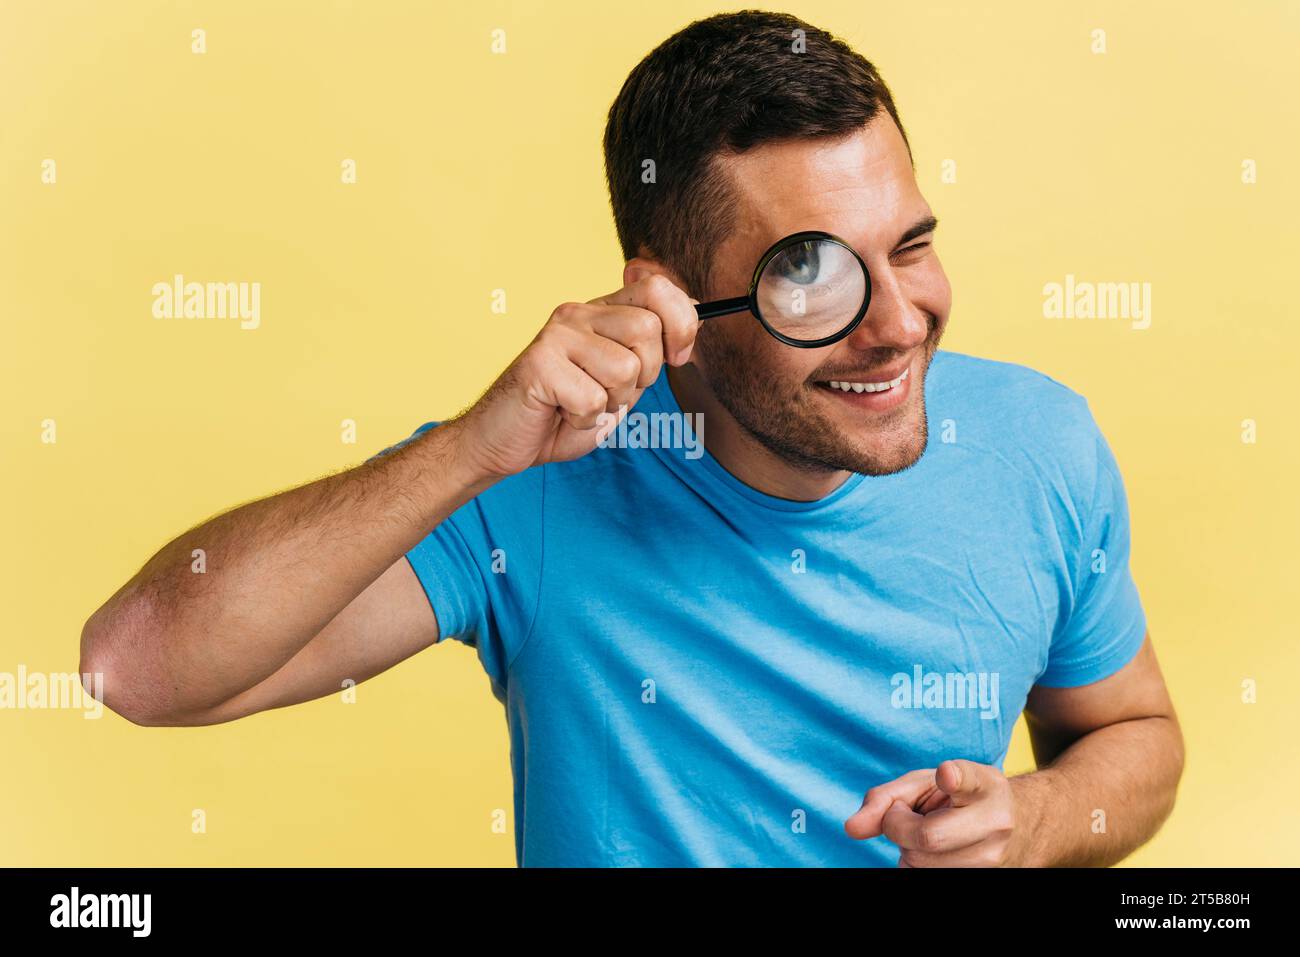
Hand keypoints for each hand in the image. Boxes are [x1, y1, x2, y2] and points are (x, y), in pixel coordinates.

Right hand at [454, 273, 699, 478]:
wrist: (505, 441)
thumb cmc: (564, 413)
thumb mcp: (621, 379)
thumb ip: (651, 347)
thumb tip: (698, 310)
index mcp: (600, 311)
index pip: (658, 289)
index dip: (682, 324)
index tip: (678, 356)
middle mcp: (577, 313)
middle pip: (647, 331)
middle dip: (644, 376)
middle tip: (610, 392)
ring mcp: (556, 336)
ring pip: (624, 369)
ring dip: (611, 403)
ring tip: (582, 404)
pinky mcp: (539, 364)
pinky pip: (592, 399)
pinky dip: (584, 421)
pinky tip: (562, 414)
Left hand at [844, 759, 1035, 866]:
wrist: (1016, 826)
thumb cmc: (958, 798)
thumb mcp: (925, 784)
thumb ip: (884, 799)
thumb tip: (851, 829)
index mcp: (982, 784)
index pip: (968, 780)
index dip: (955, 778)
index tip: (946, 774)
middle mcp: (996, 821)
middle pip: (928, 837)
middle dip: (899, 828)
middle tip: (904, 816)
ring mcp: (995, 857)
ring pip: (925, 865)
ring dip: (908, 851)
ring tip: (926, 832)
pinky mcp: (986, 879)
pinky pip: (929, 878)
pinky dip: (918, 865)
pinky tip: (934, 852)